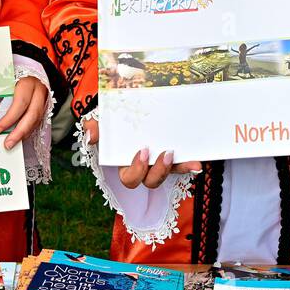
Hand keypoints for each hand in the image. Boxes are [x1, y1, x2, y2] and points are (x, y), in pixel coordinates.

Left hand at [0, 76, 48, 150]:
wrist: (31, 70)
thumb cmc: (15, 74)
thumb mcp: (7, 79)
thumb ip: (1, 92)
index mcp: (28, 82)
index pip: (20, 103)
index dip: (10, 118)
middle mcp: (39, 91)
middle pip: (32, 115)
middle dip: (19, 132)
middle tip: (8, 144)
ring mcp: (44, 99)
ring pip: (37, 120)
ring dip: (24, 134)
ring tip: (12, 143)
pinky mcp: (45, 105)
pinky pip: (38, 120)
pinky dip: (29, 130)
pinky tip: (20, 136)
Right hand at [81, 118, 201, 189]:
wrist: (130, 106)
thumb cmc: (113, 118)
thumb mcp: (102, 119)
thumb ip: (94, 126)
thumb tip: (91, 136)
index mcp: (125, 164)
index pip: (130, 179)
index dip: (137, 170)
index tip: (143, 151)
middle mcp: (143, 168)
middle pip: (150, 182)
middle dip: (158, 172)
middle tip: (163, 153)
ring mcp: (158, 163)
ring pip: (167, 176)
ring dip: (175, 169)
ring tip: (177, 154)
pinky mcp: (171, 157)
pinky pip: (181, 165)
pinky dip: (189, 166)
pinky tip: (197, 163)